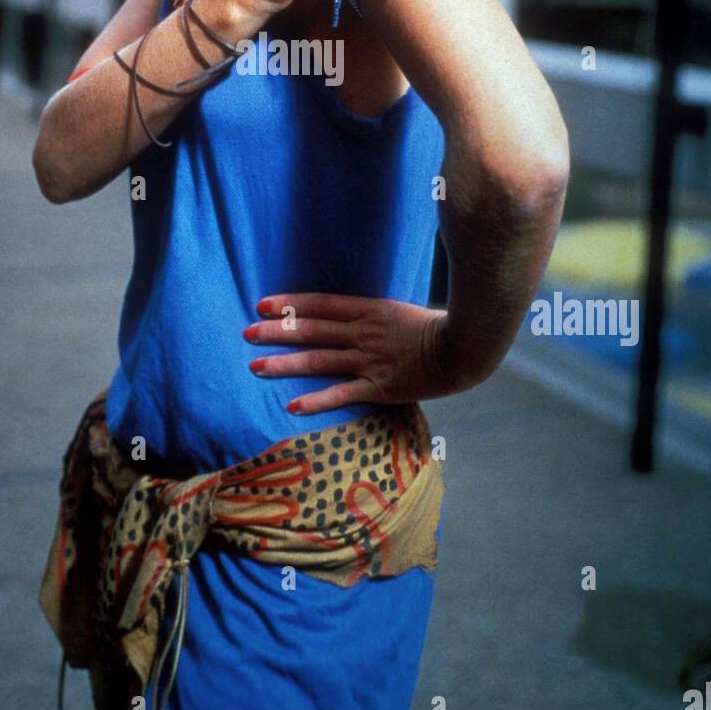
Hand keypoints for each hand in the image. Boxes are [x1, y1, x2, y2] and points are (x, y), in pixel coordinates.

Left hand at [242, 291, 454, 415]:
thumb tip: (346, 316)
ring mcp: (369, 361)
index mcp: (368, 311)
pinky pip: (342, 394)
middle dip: (277, 331)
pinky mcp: (379, 387)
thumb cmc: (435, 330)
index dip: (291, 304)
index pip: (321, 305)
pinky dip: (316, 400)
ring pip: (319, 361)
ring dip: (286, 364)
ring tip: (256, 366)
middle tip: (247, 333)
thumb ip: (371, 316)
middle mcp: (363, 334)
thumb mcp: (398, 312)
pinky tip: (292, 406)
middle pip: (312, 331)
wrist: (463, 350)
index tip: (263, 304)